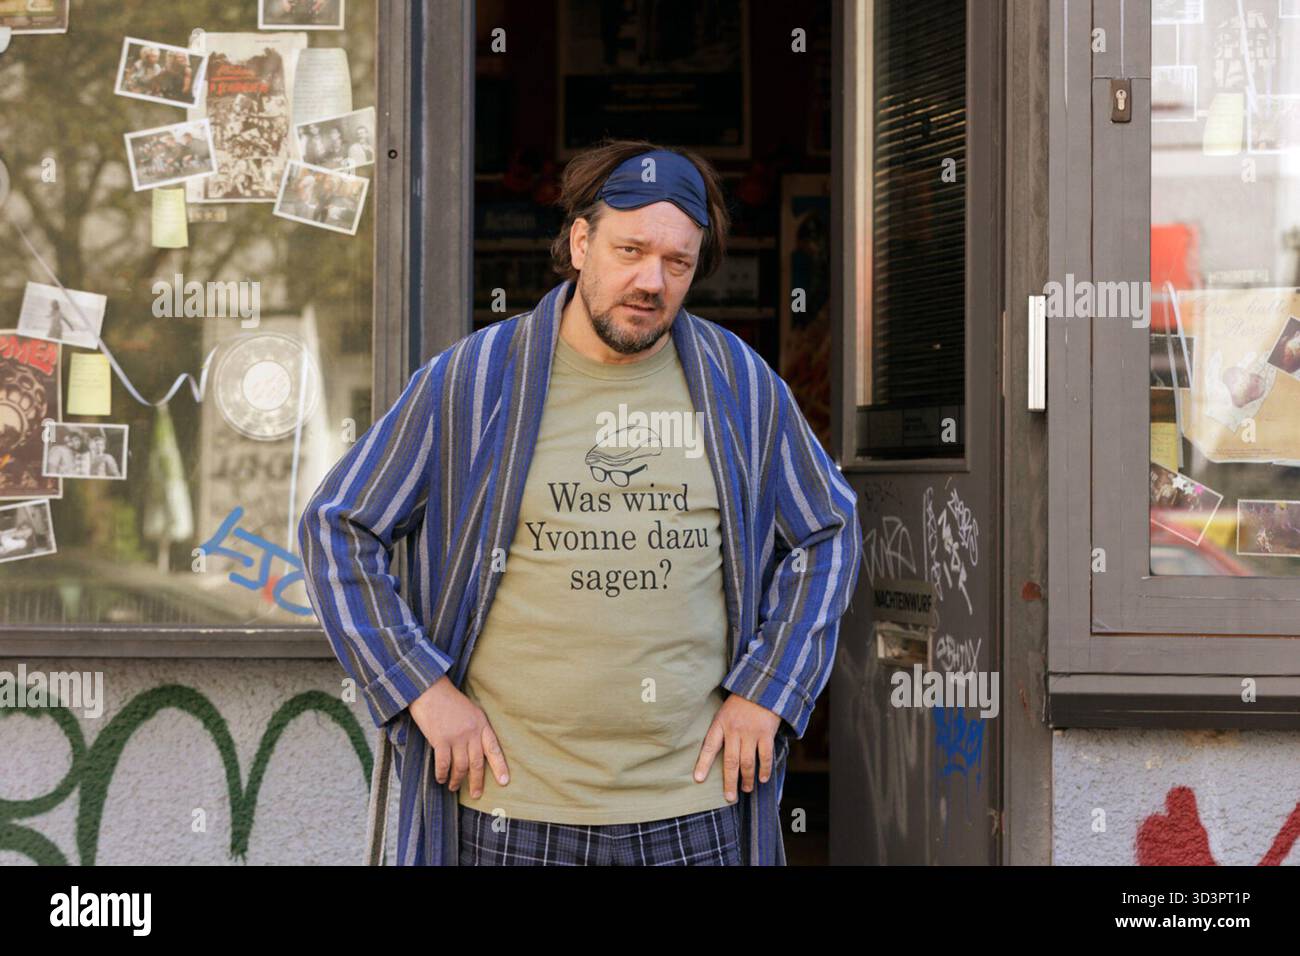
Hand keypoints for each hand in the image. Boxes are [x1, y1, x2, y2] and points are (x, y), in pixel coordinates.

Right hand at [408, 675, 508, 798]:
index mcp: (481, 724)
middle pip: (477, 763)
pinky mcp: (440, 740)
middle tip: (476, 795)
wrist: (429, 689)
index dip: (500, 767)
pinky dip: (442, 774)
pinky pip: (443, 764)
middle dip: (477, 782)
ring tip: (454, 787)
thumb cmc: (449, 700)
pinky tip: (440, 779)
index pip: (494, 749)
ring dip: (457, 780)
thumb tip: (477, 749)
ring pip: (460, 767)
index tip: (504, 782)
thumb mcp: (471, 710)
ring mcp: (456, 737)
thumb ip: (476, 729)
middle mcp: (471, 733)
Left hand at [693, 694, 782, 801]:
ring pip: (747, 762)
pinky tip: (762, 778)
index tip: (698, 779)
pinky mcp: (766, 733)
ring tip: (745, 789)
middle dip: (729, 781)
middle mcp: (734, 729)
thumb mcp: (724, 712)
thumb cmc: (740, 703)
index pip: (709, 746)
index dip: (704, 764)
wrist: (762, 687)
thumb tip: (713, 754)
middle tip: (729, 797)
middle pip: (730, 761)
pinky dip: (764, 769)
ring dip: (746, 779)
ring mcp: (751, 732)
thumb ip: (720, 730)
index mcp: (720, 723)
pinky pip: (765, 756)